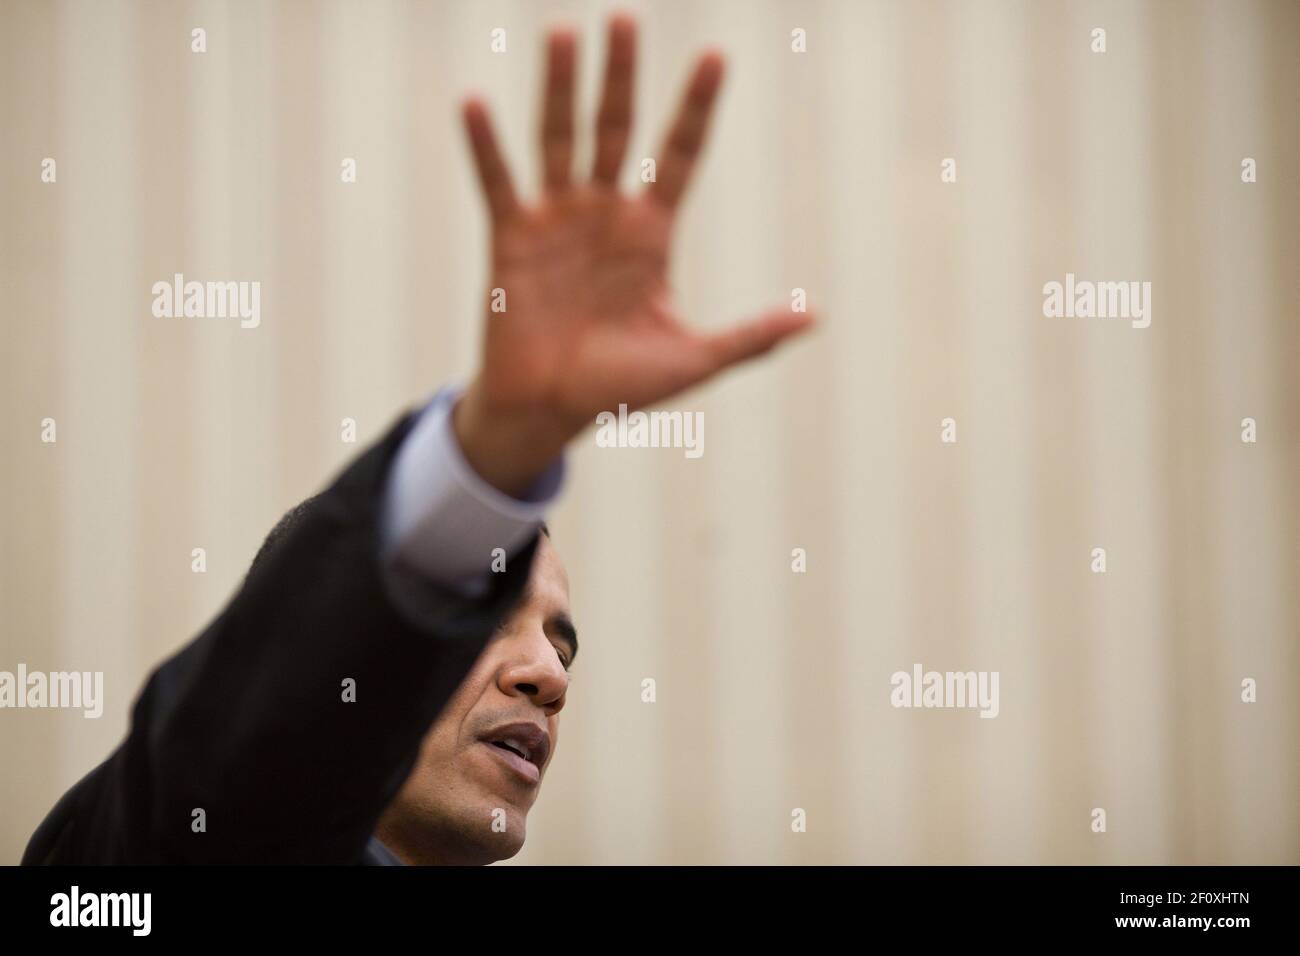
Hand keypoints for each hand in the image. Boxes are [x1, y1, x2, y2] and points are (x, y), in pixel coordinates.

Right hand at [455, 15, 814, 494]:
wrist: (550, 413)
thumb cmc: (621, 388)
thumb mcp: (694, 359)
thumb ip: (749, 335)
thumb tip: (814, 316)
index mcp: (651, 233)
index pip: (679, 155)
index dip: (697, 108)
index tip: (717, 55)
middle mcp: (604, 214)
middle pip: (616, 130)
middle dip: (621, 76)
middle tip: (624, 16)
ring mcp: (556, 221)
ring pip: (559, 140)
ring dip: (560, 89)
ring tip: (563, 33)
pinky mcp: (511, 240)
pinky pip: (498, 184)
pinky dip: (485, 147)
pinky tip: (473, 103)